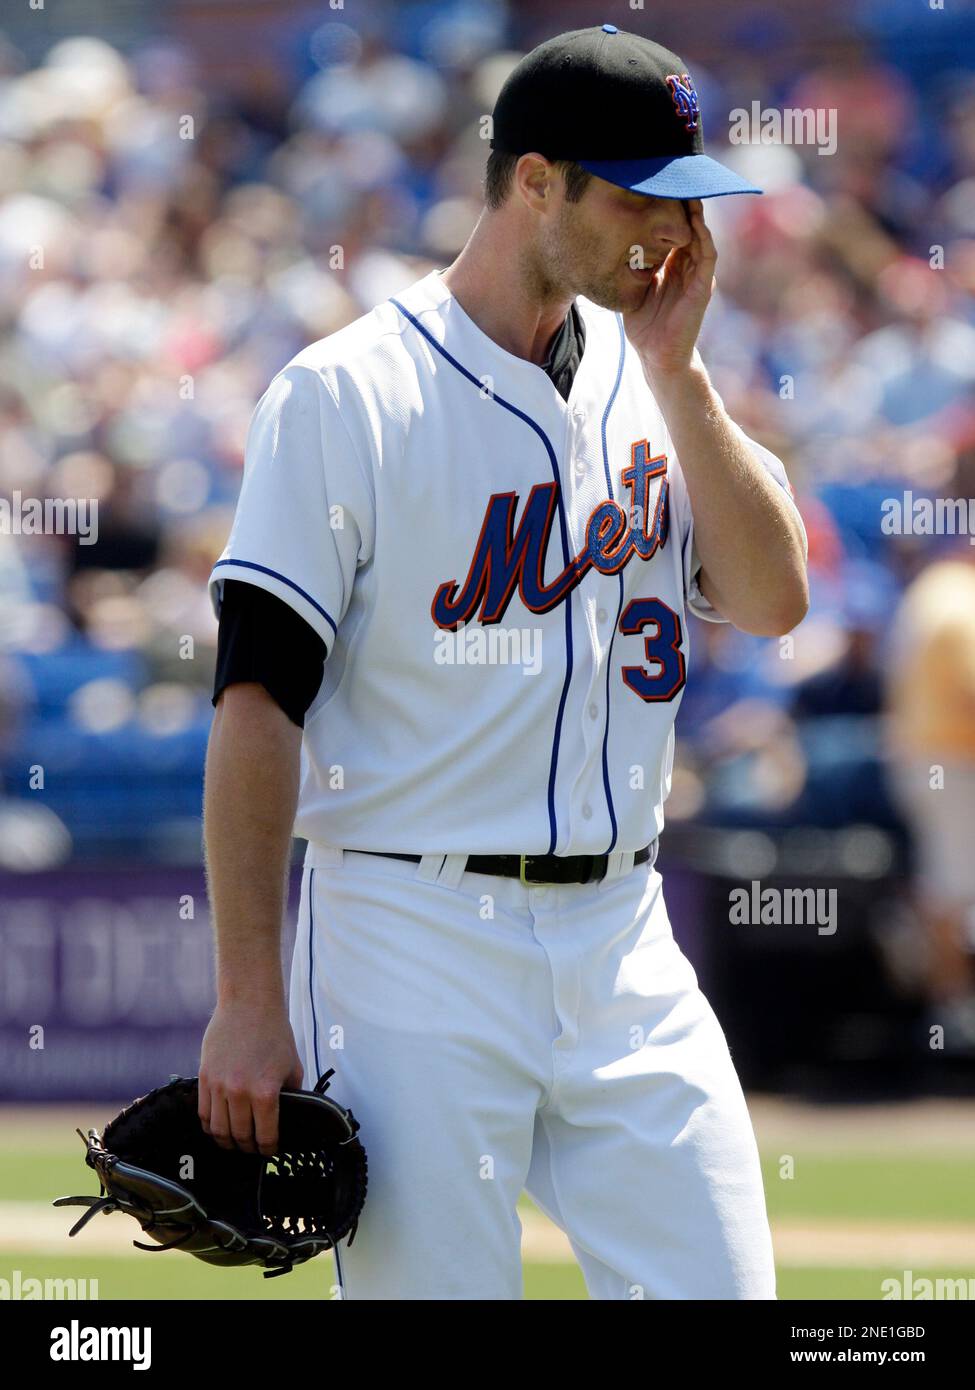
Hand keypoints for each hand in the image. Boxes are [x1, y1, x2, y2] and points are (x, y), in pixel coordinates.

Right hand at [198, 998, 303, 1155]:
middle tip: (253, 1148)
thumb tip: (290, 1117)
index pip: (265, 1136)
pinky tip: (218, 1127)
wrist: (249, 1004)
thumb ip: (291, 1095)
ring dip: (227, 1141)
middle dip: (248, 1147)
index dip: (269, 1149)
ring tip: (234, 1142)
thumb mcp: (292, 1066)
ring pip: (218, 1130)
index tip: (270, 1151)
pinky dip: (210, 1126)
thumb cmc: (275, 1033)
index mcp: (265, 1092)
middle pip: (240, 1137)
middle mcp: (240, 1092)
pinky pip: (203, 1113)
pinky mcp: (204, 1077)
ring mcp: (218, 1085)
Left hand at [622, 199, 716, 376]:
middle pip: (689, 226)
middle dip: (683, 203)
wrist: (658, 357)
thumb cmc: (645, 326)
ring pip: (700, 235)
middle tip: (676, 176)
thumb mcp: (632, 288)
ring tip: (688, 188)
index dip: (668, 209)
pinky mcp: (702, 287)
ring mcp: (698, 276)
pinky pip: (706, 255)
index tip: (657, 186)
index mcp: (672, 266)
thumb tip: (605, 245)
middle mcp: (688, 266)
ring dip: (695, 213)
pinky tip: (695, 219)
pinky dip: (702, 236)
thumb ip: (629, 267)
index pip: (673, 229)